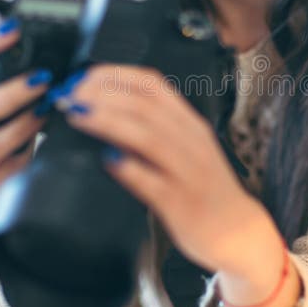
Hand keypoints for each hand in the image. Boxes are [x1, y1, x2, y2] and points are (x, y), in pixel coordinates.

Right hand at [0, 5, 51, 212]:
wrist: (6, 182)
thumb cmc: (9, 130)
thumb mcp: (7, 96)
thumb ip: (18, 70)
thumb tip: (54, 40)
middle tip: (13, 29)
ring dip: (14, 91)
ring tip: (43, 80)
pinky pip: (2, 139)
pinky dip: (25, 124)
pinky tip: (44, 114)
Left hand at [55, 64, 280, 277]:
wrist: (238, 232)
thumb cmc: (203, 188)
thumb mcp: (184, 148)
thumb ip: (153, 128)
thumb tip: (105, 109)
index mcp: (189, 123)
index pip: (152, 84)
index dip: (114, 75)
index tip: (82, 76)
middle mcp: (190, 141)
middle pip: (144, 104)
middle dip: (102, 94)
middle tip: (68, 95)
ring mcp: (187, 172)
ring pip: (147, 137)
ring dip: (108, 121)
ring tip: (76, 115)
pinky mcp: (181, 203)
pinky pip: (153, 182)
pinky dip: (128, 169)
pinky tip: (106, 161)